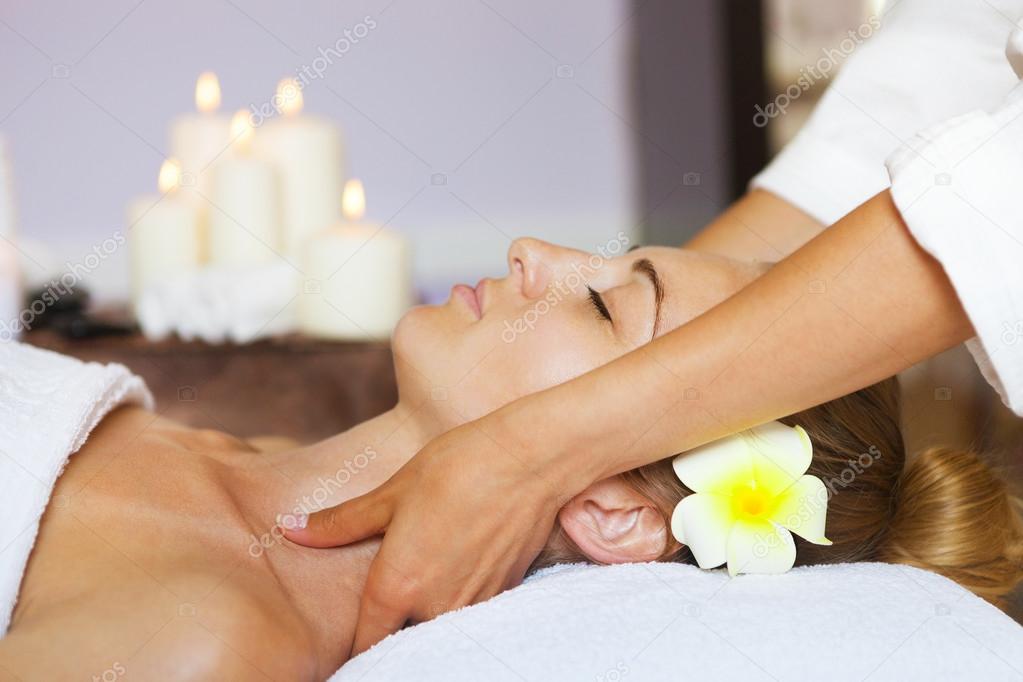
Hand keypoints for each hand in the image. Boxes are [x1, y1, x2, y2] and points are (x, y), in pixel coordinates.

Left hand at [283, 418, 566, 655]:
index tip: (352, 630)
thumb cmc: (457, 467)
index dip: (355, 642)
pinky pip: (469, 609)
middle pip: (403, 638)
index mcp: (397, 586)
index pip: (365, 643)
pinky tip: (459, 560)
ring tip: (426, 570)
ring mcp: (473, 604)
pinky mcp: (503, 592)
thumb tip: (289, 529)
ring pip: (437, 626)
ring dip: (427, 610)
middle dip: (393, 624)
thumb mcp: (392, 492)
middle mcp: (435, 607)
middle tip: (390, 591)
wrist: (531, 459)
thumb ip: (339, 523)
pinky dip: (458, 596)